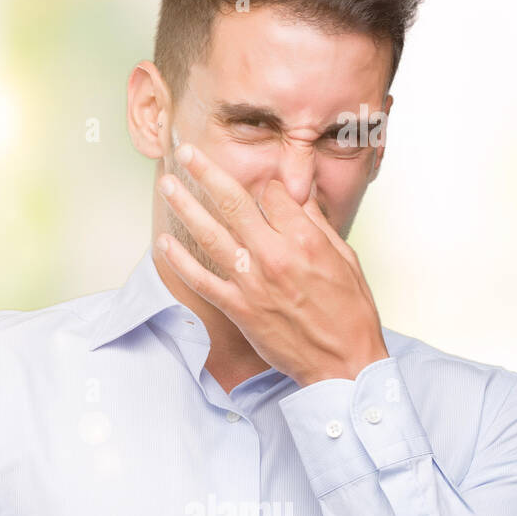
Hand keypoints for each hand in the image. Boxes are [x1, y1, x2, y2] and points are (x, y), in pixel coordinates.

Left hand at [155, 143, 388, 386]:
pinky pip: (202, 279)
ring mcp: (252, 282)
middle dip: (206, 173)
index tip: (257, 181)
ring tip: (167, 185)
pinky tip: (165, 243)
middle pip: (233, 203)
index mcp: (306, 240)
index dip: (263, 183)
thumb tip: (297, 194)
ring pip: (210, 234)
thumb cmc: (350, 312)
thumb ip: (316, 224)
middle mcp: (275, 255)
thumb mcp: (345, 258)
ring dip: (185, 206)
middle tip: (186, 152)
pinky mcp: (238, 308)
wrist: (343, 363)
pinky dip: (180, 261)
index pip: (273, 194)